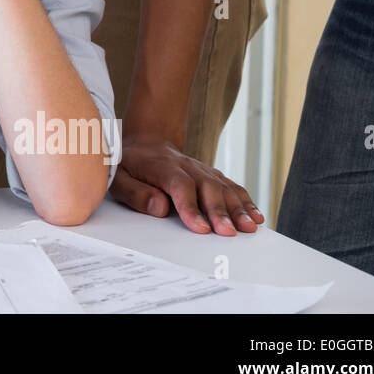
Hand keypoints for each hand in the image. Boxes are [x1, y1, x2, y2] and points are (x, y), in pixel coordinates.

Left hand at [110, 136, 264, 235]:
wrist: (146, 141)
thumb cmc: (129, 164)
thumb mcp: (117, 176)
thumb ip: (135, 192)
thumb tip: (158, 208)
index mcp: (161, 166)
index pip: (180, 186)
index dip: (190, 207)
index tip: (201, 229)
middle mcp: (186, 165)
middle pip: (207, 187)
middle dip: (219, 211)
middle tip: (229, 233)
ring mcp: (201, 169)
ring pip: (223, 186)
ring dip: (238, 208)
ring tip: (249, 228)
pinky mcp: (211, 174)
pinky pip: (231, 186)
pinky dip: (245, 201)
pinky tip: (256, 217)